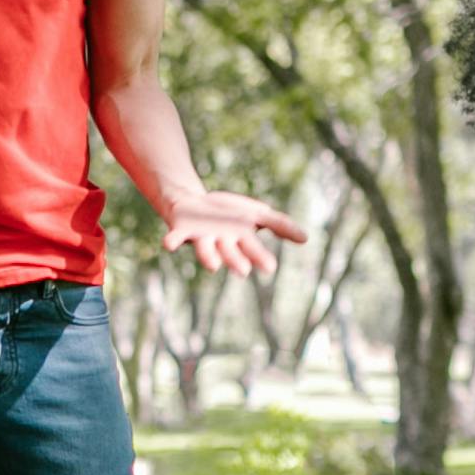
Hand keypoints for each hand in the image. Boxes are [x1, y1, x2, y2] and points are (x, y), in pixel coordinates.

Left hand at [157, 182, 305, 275]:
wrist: (192, 202)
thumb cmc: (226, 214)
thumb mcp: (256, 214)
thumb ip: (280, 226)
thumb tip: (306, 239)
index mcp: (239, 241)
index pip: (252, 250)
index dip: (259, 257)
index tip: (270, 267)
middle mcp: (220, 243)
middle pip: (230, 253)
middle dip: (236, 261)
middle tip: (243, 271)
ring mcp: (200, 237)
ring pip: (206, 250)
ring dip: (209, 257)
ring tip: (213, 266)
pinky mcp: (180, 229)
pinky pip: (176, 239)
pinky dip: (173, 242)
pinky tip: (168, 245)